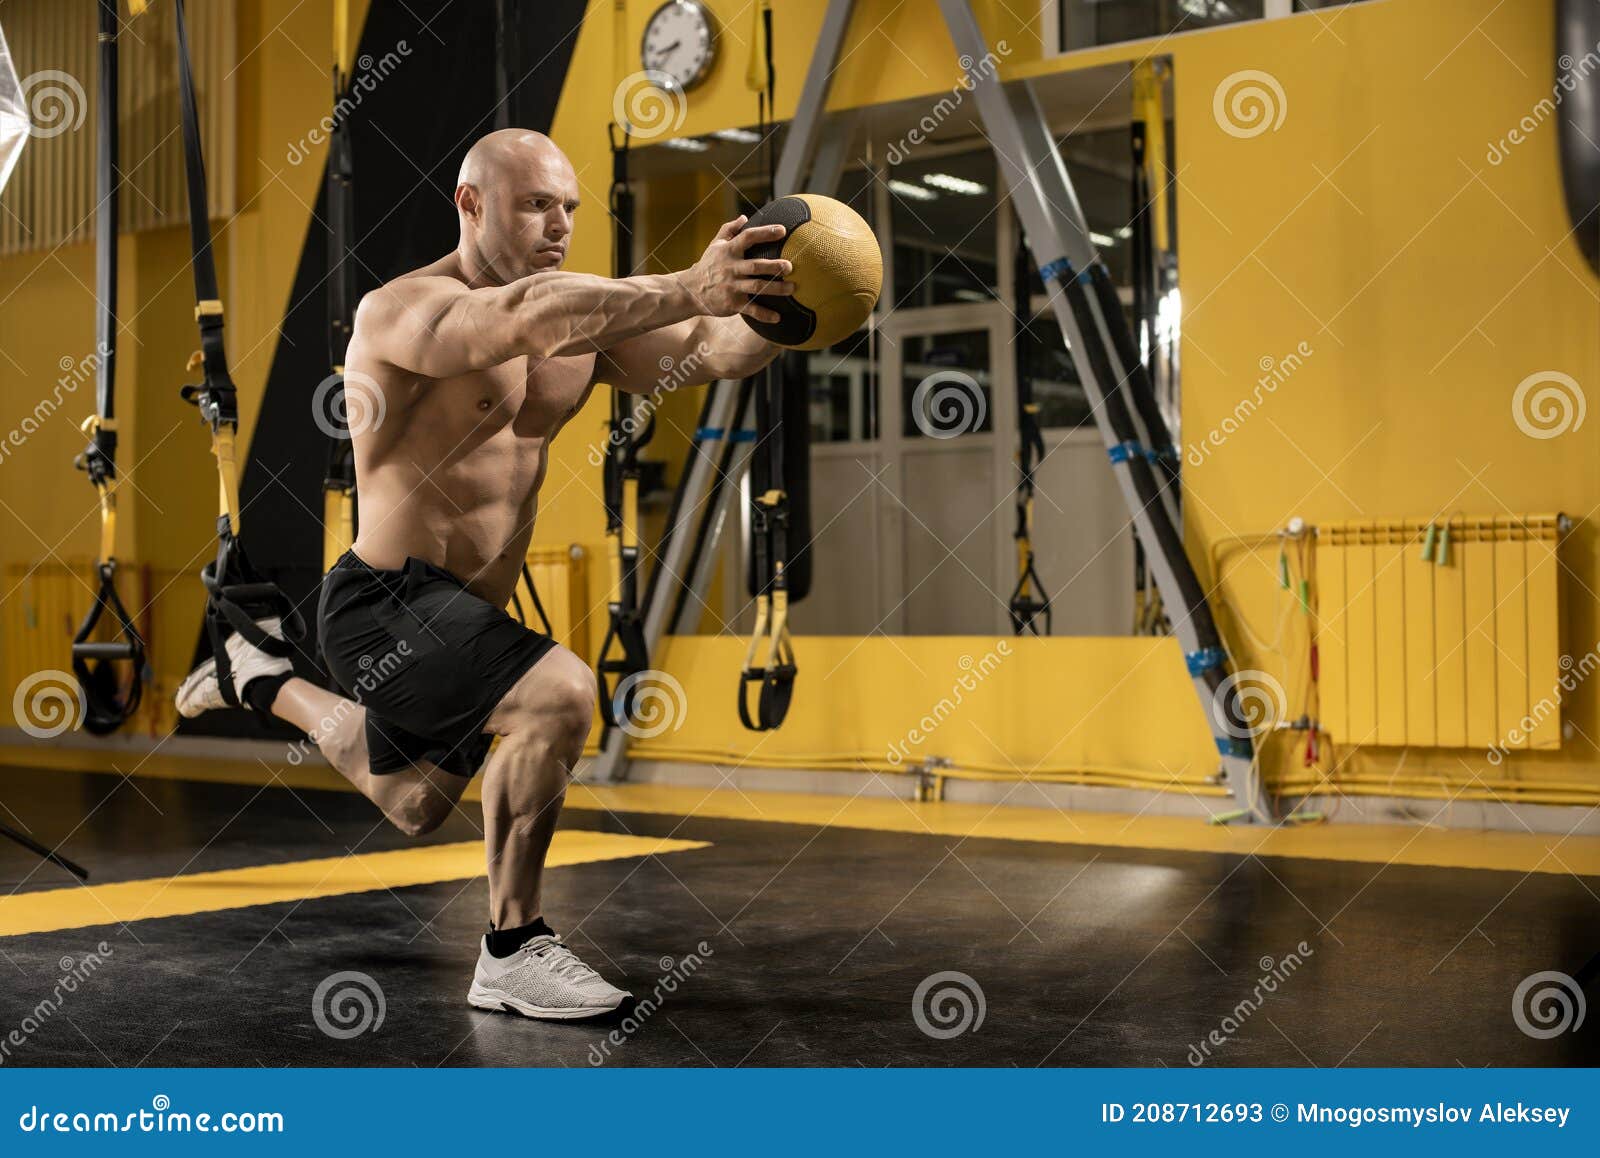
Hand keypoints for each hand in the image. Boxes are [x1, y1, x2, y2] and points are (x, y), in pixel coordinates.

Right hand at [680, 215, 794, 322]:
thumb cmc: (707, 265)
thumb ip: (729, 229)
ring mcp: (732, 287)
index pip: (748, 238)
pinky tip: (778, 317)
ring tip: (792, 288)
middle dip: (774, 266)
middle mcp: (731, 268)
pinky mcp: (733, 304)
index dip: (765, 233)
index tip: (783, 230)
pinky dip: (764, 314)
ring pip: (757, 287)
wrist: (690, 291)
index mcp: (729, 251)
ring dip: (776, 289)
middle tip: (790, 266)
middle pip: (756, 266)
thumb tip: (745, 217)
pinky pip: (751, 310)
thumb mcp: (714, 245)